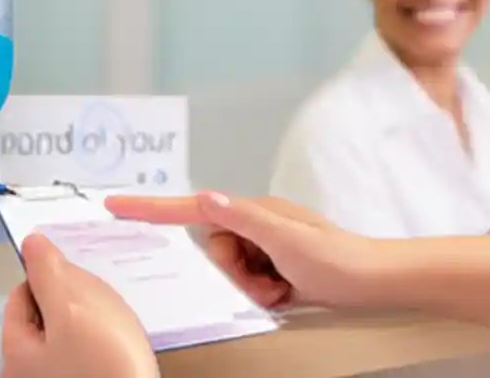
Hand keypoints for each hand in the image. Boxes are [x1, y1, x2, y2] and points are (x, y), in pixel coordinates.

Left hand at [1, 234, 159, 377]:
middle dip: (74, 303)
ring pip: (70, 337)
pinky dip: (104, 347)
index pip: (21, 294)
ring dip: (93, 325)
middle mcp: (30, 373)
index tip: (76, 277)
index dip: (49, 278)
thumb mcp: (73, 306)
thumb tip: (32, 245)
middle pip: (46, 316)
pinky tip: (120, 350)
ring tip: (115, 331)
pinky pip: (88, 356)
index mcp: (16, 351)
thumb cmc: (107, 369)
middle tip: (101, 306)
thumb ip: (48, 272)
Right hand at [105, 191, 385, 309]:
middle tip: (268, 282)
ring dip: (249, 286)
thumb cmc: (337, 258)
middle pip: (212, 251)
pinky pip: (245, 282)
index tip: (116, 205)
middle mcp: (255, 223)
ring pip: (227, 270)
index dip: (151, 208)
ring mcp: (264, 244)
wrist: (374, 281)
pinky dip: (261, 293)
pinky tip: (285, 291)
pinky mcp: (272, 264)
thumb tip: (206, 197)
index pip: (193, 207)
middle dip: (234, 273)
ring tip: (281, 288)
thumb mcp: (286, 239)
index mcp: (252, 211)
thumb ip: (243, 219)